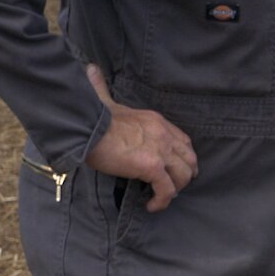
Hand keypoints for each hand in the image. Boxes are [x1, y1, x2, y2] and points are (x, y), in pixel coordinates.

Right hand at [83, 64, 197, 211]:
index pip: (182, 140)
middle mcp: (163, 134)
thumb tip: (90, 69)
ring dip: (175, 189)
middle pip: (189, 158)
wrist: (85, 127)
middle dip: (185, 174)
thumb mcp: (103, 100)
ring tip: (161, 197)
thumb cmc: (90, 117)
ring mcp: (160, 150)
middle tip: (173, 186)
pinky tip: (152, 206)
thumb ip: (101, 88)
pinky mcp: (151, 166)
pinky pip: (167, 189)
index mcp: (155, 120)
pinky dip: (163, 200)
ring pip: (183, 175)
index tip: (173, 168)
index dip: (182, 157)